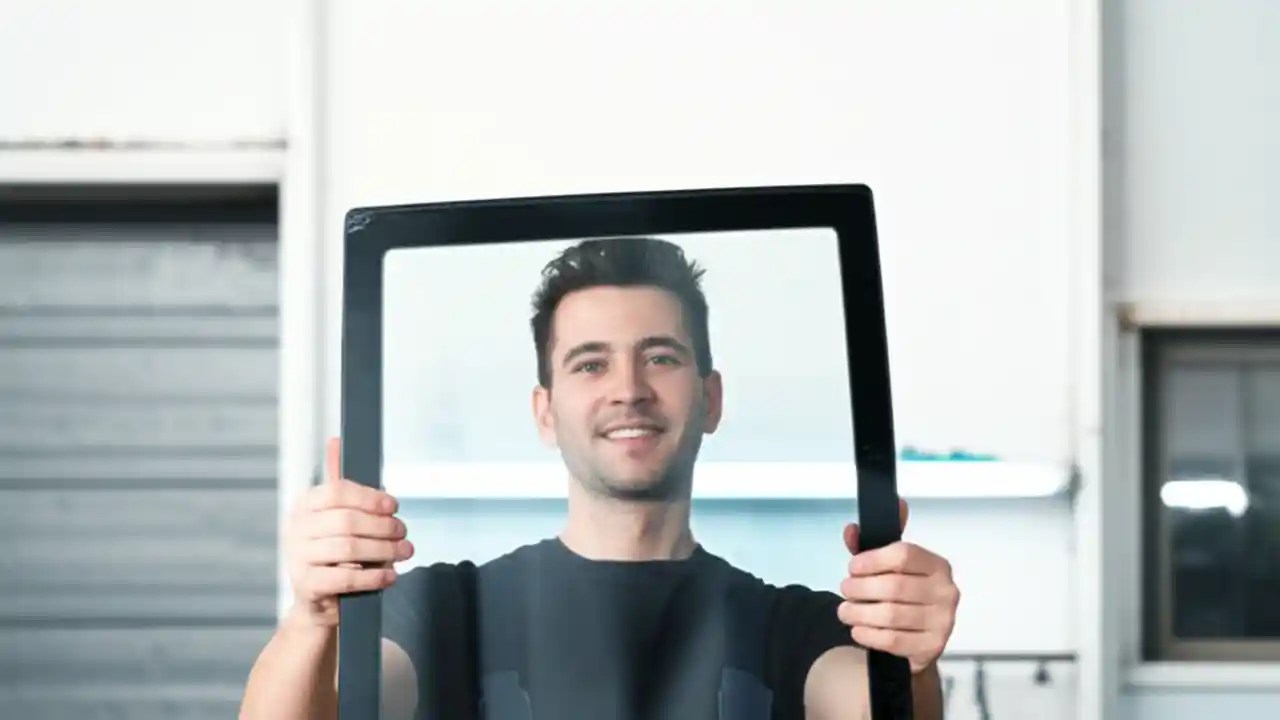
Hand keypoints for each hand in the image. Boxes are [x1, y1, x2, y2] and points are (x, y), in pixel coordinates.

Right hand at [284, 437, 413, 627]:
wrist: (318, 600)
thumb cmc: (333, 552)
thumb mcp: (337, 515)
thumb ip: (340, 483)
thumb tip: (336, 440)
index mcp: (304, 505)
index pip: (337, 491)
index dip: (370, 497)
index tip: (394, 506)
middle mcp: (296, 529)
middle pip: (347, 521)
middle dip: (383, 526)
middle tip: (404, 533)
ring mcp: (298, 558)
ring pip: (348, 548)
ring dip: (384, 550)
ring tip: (405, 552)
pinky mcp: (306, 585)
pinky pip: (345, 578)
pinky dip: (373, 576)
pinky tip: (390, 575)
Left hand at [836, 499, 959, 673]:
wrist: (917, 638)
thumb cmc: (902, 596)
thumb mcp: (887, 567)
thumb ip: (868, 546)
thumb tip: (851, 530)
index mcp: (937, 565)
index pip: (904, 555)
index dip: (873, 560)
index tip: (853, 567)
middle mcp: (945, 591)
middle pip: (894, 586)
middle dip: (861, 588)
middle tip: (845, 590)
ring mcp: (942, 621)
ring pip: (891, 615)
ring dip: (860, 612)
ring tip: (846, 611)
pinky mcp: (932, 647)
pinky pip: (893, 640)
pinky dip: (869, 634)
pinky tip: (858, 629)